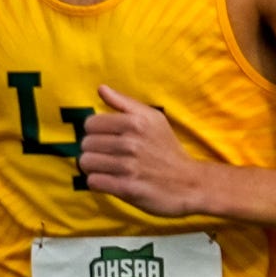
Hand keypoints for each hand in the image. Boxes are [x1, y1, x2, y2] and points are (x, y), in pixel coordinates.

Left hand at [74, 85, 211, 215]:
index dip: (96, 131)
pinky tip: (111, 180)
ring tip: (109, 168)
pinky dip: (98, 182)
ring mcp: (128, 166)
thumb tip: (101, 88)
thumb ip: (124, 103)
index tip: (108, 138)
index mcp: (136, 122)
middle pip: (86, 143)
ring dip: (94, 167)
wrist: (189, 182)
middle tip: (110, 155)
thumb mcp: (153, 119)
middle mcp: (131, 143)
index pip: (90, 123)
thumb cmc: (166, 148)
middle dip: (94, 150)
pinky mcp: (126, 188)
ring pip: (86, 162)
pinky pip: (92, 181)